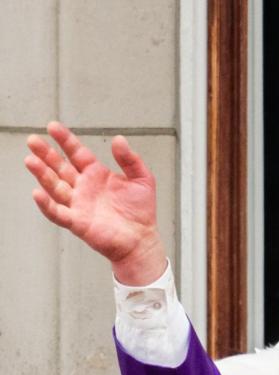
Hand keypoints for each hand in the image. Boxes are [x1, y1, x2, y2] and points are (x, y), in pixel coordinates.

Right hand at [24, 121, 164, 284]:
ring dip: (42, 174)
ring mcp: (78, 204)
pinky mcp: (77, 222)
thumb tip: (119, 139)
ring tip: (31, 160)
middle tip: (33, 140)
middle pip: (60, 167)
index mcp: (96, 174)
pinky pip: (58, 212)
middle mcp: (83, 187)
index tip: (53, 126)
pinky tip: (37, 193)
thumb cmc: (141, 211)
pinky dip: (47, 204)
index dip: (65, 140)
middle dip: (46, 153)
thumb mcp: (142, 179)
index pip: (76, 153)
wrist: (142, 239)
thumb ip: (130, 159)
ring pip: (55, 186)